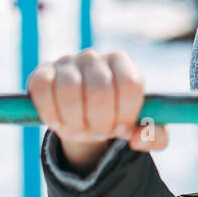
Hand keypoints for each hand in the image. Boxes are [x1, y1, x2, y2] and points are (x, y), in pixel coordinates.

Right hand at [27, 49, 167, 170]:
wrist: (82, 116)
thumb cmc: (115, 118)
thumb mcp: (140, 129)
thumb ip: (155, 137)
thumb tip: (138, 139)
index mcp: (122, 63)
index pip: (129, 84)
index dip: (126, 113)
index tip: (121, 132)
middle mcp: (94, 57)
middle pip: (100, 89)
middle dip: (99, 122)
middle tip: (98, 134)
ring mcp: (66, 62)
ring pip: (69, 89)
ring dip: (74, 120)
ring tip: (80, 131)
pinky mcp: (42, 73)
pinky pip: (43, 89)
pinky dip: (50, 112)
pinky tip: (59, 123)